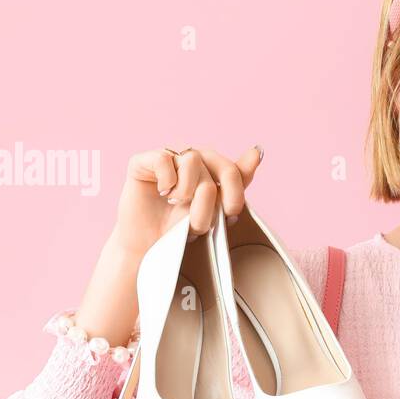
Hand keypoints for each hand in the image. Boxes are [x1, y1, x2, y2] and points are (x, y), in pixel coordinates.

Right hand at [111, 145, 264, 256]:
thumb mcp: (213, 212)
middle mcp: (191, 160)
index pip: (233, 170)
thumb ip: (236, 183)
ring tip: (177, 206)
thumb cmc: (179, 230)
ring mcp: (168, 159)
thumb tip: (257, 150)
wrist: (148, 247)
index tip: (231, 213)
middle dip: (212, 200)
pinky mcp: (142, 162)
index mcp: (212, 170)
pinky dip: (167, 179)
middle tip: (199, 222)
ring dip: (188, 192)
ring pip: (192, 161)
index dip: (236, 191)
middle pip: (217, 165)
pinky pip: (163, 158)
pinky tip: (163, 193)